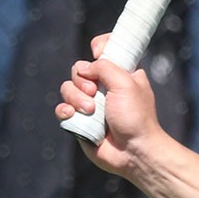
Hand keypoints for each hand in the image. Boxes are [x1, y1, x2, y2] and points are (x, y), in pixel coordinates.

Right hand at [55, 33, 164, 172]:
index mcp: (120, 73)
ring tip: (91, 111)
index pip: (105, 49)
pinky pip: (62, 108)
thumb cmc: (136, 117)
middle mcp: (104, 86)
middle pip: (79, 69)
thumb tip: (84, 67)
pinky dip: (65, 110)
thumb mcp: (126, 83)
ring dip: (76, 98)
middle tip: (94, 92)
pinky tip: (74, 115)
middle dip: (82, 79)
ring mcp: (91, 103)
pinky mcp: (80, 120)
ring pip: (67, 88)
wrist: (132, 151)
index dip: (99, 47)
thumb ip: (105, 66)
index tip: (97, 53)